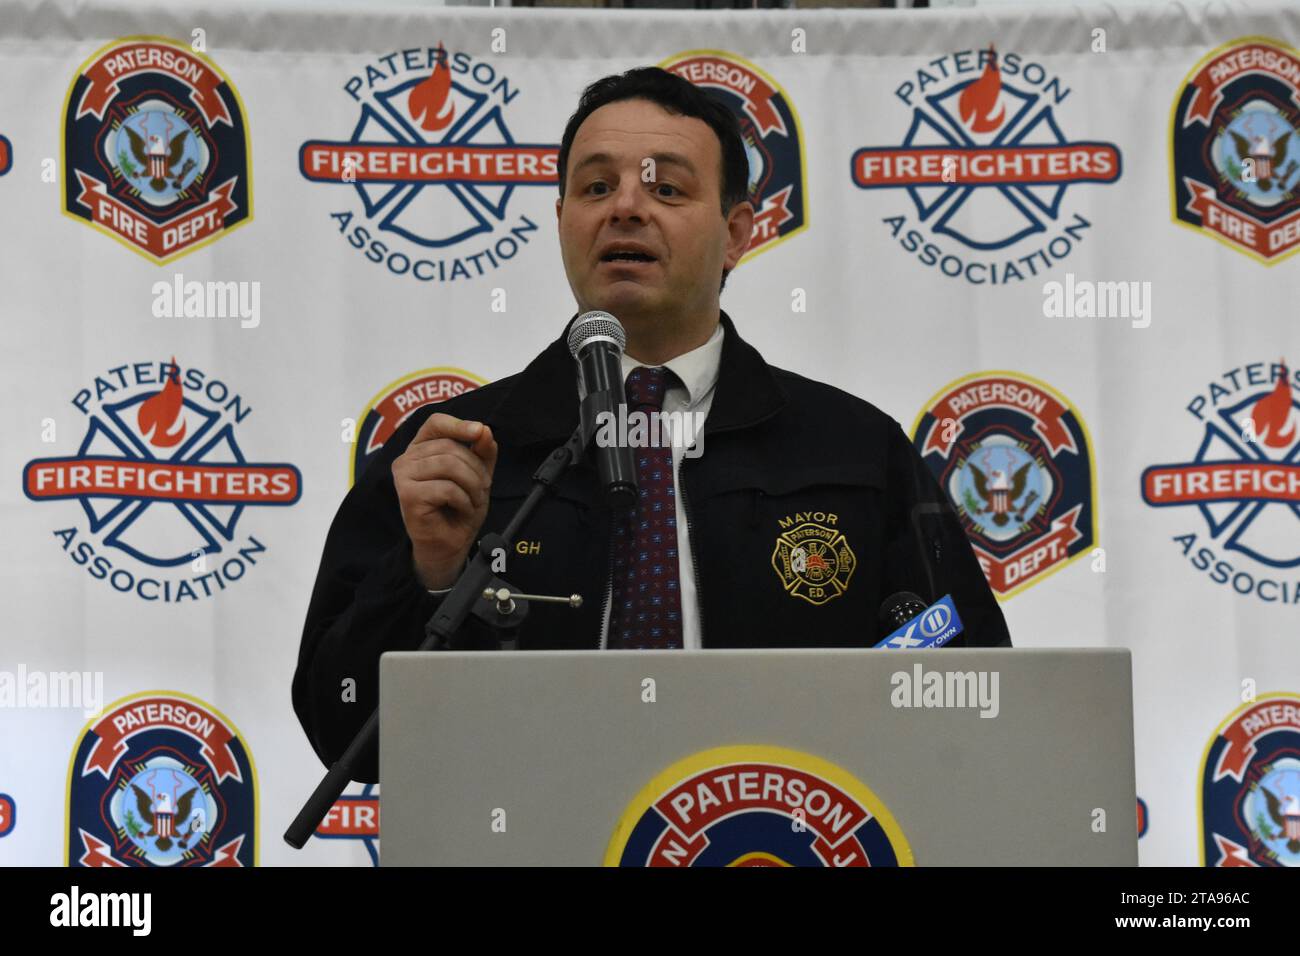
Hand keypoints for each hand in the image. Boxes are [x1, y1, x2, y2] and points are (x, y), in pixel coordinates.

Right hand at [392, 413, 497, 588]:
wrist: (449, 544)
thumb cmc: (458, 509)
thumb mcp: (477, 474)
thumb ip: (481, 451)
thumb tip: (484, 430)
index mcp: (421, 449)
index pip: (436, 423)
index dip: (459, 425)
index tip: (480, 432)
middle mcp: (407, 459)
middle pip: (450, 447)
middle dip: (475, 468)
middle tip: (481, 489)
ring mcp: (404, 476)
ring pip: (449, 465)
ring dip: (471, 486)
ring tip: (472, 500)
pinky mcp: (408, 495)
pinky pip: (446, 488)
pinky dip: (463, 500)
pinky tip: (461, 510)